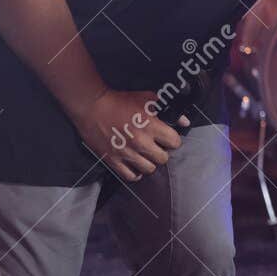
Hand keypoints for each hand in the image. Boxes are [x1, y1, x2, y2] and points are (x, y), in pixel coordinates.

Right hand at [68, 87, 184, 181]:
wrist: (93, 107)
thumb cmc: (120, 101)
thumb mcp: (147, 99)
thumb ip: (168, 110)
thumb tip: (184, 121)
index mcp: (151, 126)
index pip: (175, 143)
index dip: (173, 140)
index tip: (168, 138)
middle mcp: (141, 142)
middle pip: (163, 159)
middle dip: (162, 152)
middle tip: (156, 147)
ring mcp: (127, 153)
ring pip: (149, 169)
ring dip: (150, 162)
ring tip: (146, 155)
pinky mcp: (113, 160)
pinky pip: (130, 176)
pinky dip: (136, 173)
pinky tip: (135, 165)